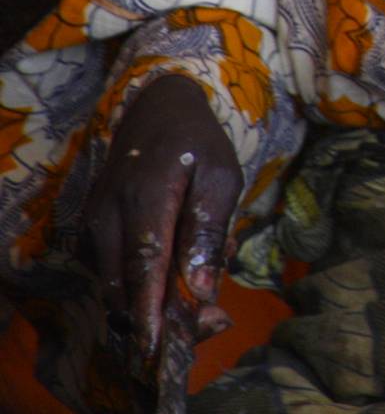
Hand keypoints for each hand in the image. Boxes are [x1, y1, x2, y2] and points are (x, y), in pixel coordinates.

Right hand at [82, 74, 239, 369]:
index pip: (143, 265)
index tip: (161, 345)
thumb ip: (209, 232)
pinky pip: (112, 274)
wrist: (156, 112)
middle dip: (164, 315)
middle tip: (213, 319)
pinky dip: (143, 283)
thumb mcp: (221, 177)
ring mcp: (92, 226)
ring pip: (116, 286)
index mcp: (143, 197)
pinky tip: (179, 264)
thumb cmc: (197, 144)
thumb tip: (201, 289)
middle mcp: (107, 217)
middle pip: (125, 286)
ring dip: (156, 300)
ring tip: (205, 283)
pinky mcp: (89, 234)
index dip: (151, 310)